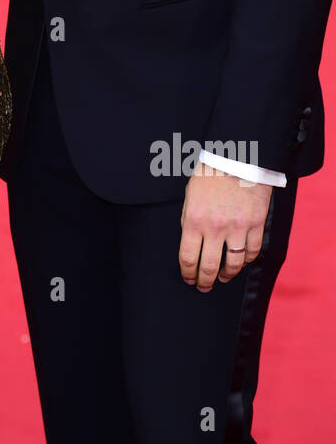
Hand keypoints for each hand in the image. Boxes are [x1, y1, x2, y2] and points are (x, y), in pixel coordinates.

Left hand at [179, 161, 272, 291]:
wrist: (236, 157)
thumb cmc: (209, 174)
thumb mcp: (190, 196)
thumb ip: (190, 221)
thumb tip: (192, 243)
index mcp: (193, 220)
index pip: (188, 258)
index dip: (188, 273)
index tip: (189, 279)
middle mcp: (215, 228)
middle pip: (209, 266)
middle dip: (205, 281)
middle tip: (204, 286)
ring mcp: (237, 227)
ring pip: (233, 263)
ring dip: (227, 275)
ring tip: (223, 278)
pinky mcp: (255, 223)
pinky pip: (252, 251)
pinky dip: (246, 260)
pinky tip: (241, 263)